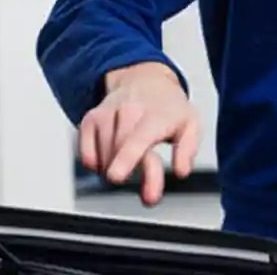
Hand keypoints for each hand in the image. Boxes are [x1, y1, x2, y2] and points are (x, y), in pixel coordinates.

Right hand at [79, 61, 200, 206]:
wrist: (145, 81)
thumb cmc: (167, 108)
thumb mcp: (190, 124)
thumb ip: (188, 149)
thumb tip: (182, 170)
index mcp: (155, 115)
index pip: (137, 138)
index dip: (127, 159)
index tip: (118, 179)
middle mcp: (128, 111)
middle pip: (117, 150)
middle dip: (126, 173)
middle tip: (149, 195)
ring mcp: (106, 113)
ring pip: (102, 156)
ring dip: (114, 169)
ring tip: (131, 163)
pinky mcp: (90, 119)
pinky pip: (86, 154)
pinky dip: (96, 164)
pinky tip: (111, 158)